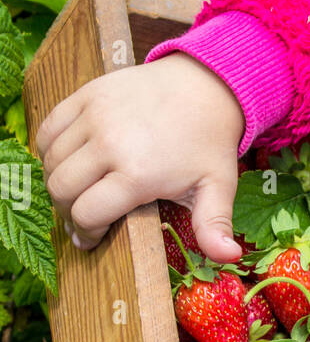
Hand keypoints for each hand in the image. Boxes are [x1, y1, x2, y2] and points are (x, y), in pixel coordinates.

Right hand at [36, 53, 245, 262]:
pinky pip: (48, 129)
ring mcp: (94, 116)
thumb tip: (228, 257)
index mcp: (138, 174)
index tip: (91, 238)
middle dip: (67, 211)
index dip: (86, 233)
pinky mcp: (87, 94)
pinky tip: (68, 160)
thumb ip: (214, 227)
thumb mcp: (217, 187)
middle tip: (81, 216)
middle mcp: (110, 144)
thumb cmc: (209, 142)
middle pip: (61, 190)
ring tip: (76, 190)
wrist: (207, 85)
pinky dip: (49, 149)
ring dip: (57, 181)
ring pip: (50, 161)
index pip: (87, 214)